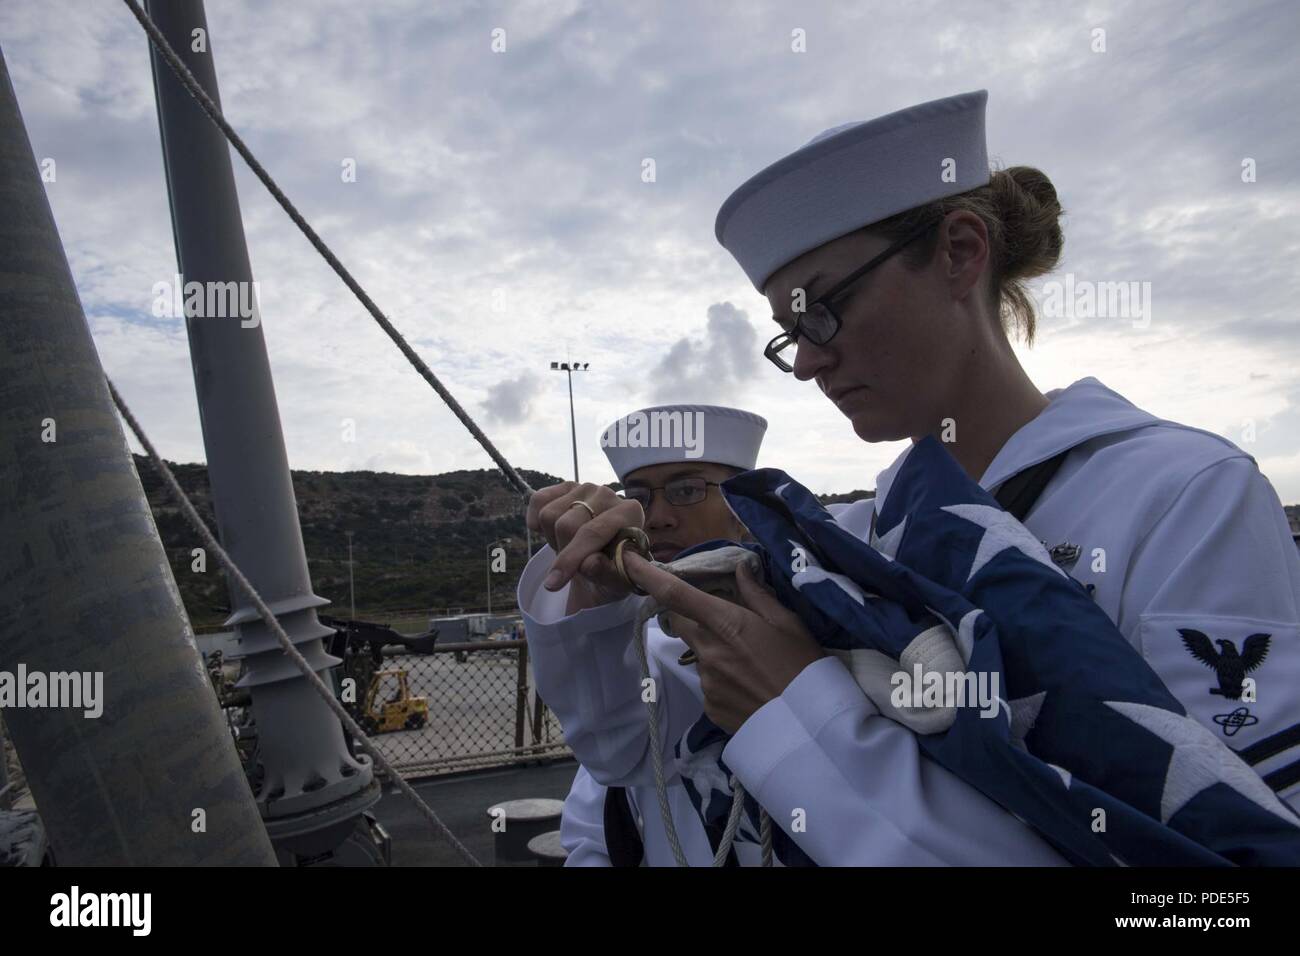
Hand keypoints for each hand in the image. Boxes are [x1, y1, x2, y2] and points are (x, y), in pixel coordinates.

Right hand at [525, 481, 645, 610]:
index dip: (571, 558)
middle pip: (565, 525)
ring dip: (552, 539)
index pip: (593, 532)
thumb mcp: (614, 581)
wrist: (601, 558)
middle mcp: (608, 494)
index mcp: (630, 512)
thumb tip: (589, 564)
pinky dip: (537, 523)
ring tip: (570, 547)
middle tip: (573, 564)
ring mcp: (585, 488)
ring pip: (548, 515)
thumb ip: (605, 573)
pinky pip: (538, 501)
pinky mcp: (565, 486)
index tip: (553, 583)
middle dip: (562, 552)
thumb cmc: (612, 570)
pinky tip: (553, 533)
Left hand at [624, 553, 824, 733]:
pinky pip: (707, 684)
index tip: (630, 561)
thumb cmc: (804, 667)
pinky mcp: (709, 707)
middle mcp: (708, 650)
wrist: (809, 726)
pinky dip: (722, 680)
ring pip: (698, 654)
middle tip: (725, 621)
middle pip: (680, 622)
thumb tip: (741, 568)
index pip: (676, 595)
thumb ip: (758, 595)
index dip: (648, 576)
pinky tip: (748, 686)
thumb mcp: (789, 623)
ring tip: (750, 663)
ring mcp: (706, 681)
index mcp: (727, 623)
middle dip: (693, 615)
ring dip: (713, 650)